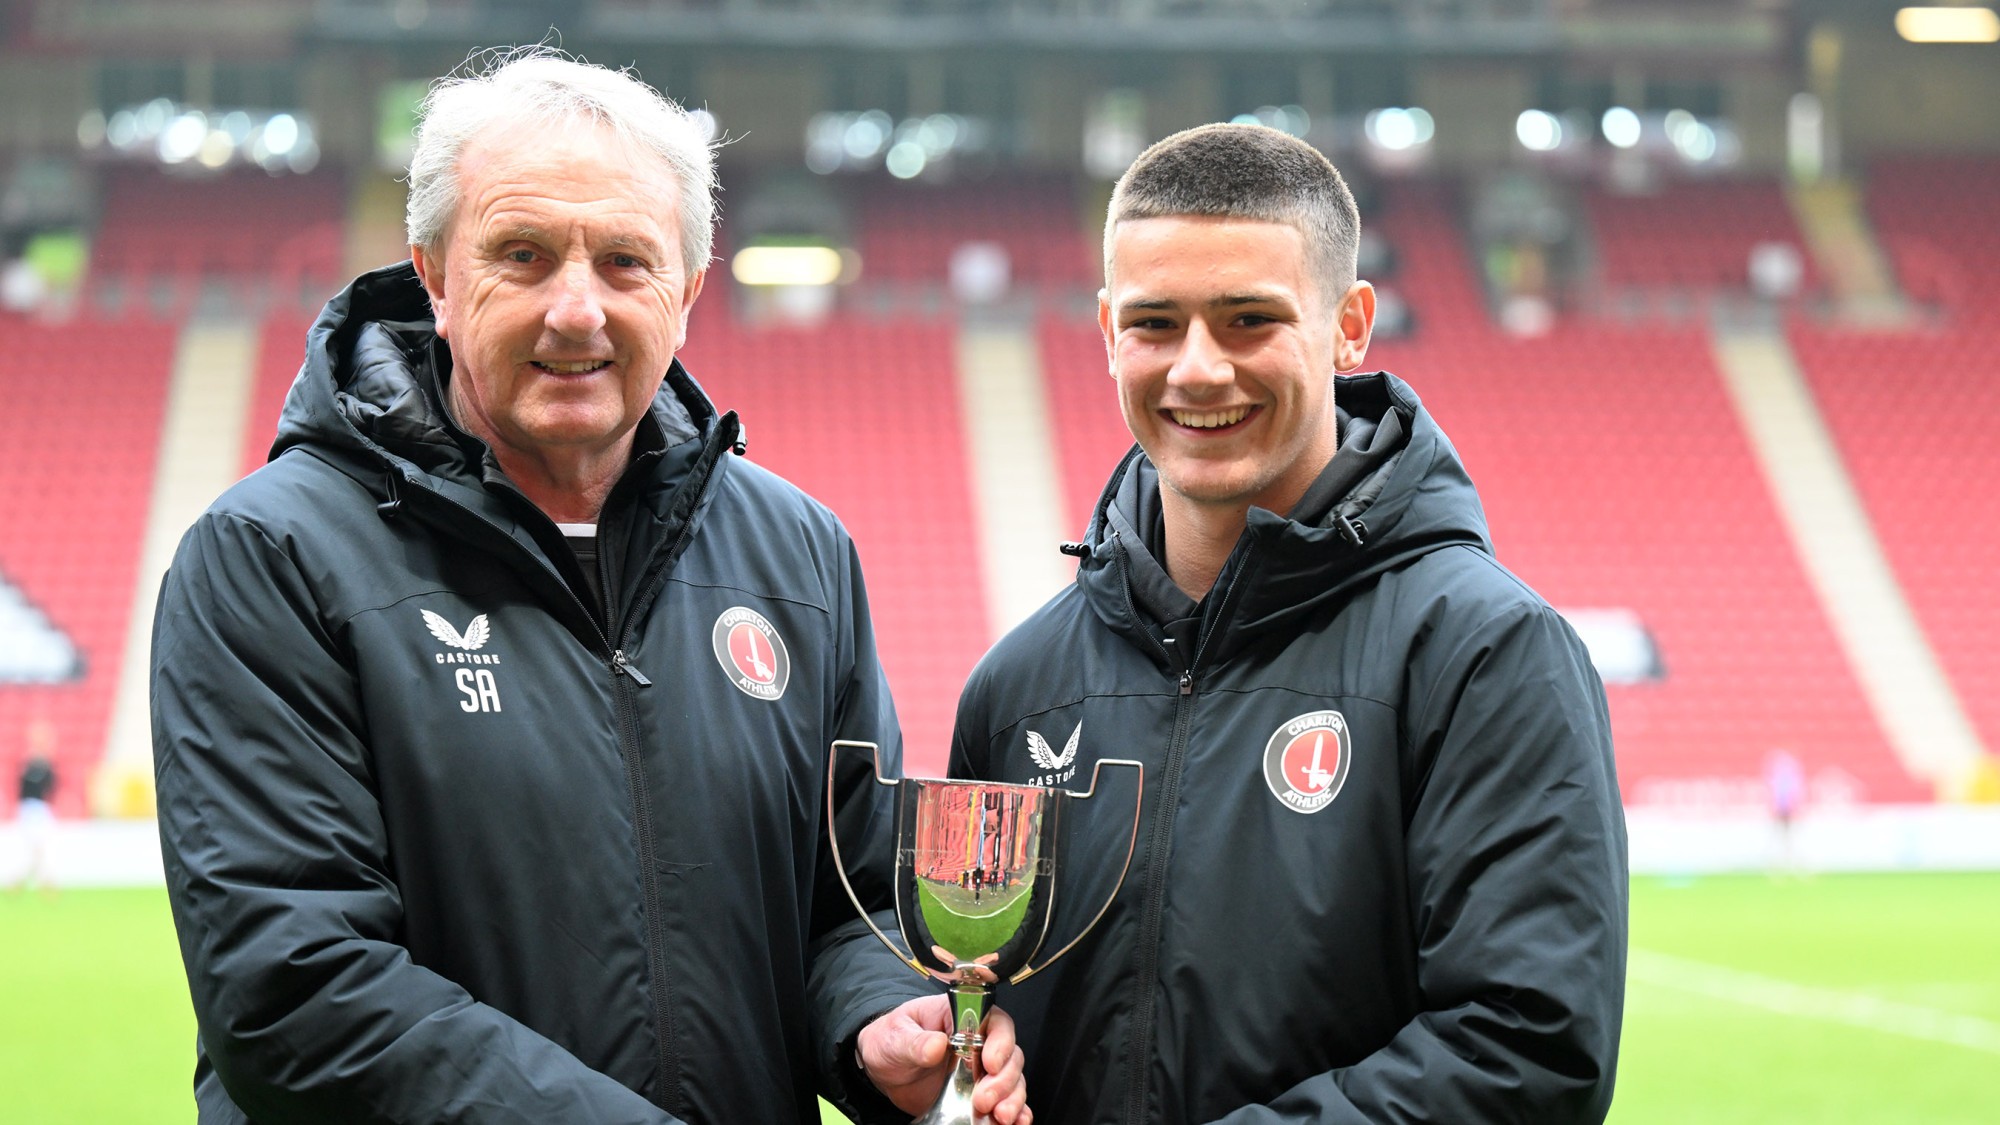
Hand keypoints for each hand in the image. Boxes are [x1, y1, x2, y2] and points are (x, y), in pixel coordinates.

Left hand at [856, 995, 1030, 1123]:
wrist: (882, 1068)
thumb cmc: (891, 1040)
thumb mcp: (896, 1036)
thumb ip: (915, 1041)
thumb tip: (936, 1044)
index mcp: (962, 1018)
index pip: (996, 1023)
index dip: (1001, 1042)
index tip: (991, 1064)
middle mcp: (980, 1042)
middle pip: (1010, 1056)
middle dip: (1004, 1080)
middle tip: (984, 1099)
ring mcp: (980, 1070)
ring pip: (1013, 1081)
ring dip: (1012, 1100)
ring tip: (999, 1116)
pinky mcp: (977, 1094)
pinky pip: (1005, 1101)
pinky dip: (1016, 1113)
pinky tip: (1014, 1122)